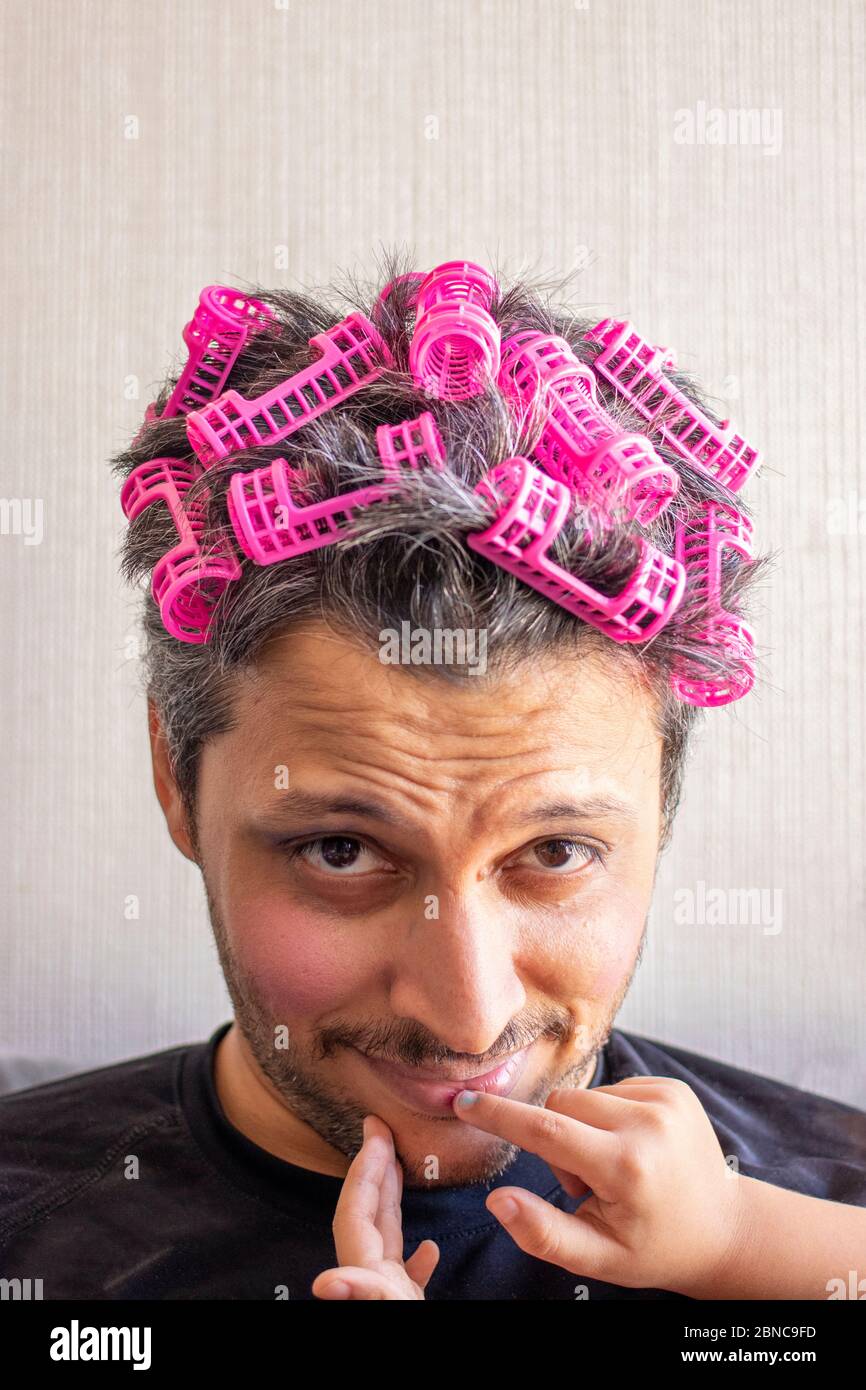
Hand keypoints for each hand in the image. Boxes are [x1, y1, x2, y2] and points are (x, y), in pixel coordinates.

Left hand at [312, 1114, 439, 1299]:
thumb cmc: (409, 1349)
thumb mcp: (385, 1309)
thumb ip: (361, 1290)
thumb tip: (325, 1282)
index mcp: (367, 1273)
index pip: (357, 1212)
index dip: (364, 1169)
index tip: (375, 1129)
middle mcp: (373, 1279)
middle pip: (367, 1217)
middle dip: (374, 1171)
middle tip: (382, 1129)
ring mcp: (388, 1292)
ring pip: (385, 1240)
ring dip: (390, 1203)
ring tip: (399, 1169)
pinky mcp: (404, 1305)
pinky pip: (405, 1276)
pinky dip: (415, 1257)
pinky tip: (429, 1247)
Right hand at [451, 1076, 748, 1297]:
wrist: (724, 1229)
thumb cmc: (654, 1248)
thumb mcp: (597, 1258)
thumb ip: (542, 1233)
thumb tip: (496, 1199)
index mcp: (626, 1168)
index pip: (547, 1131)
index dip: (500, 1116)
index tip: (465, 1103)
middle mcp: (648, 1124)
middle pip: (560, 1106)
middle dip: (557, 1140)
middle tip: (587, 1185)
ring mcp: (666, 1099)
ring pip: (584, 1096)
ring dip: (584, 1128)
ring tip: (616, 1169)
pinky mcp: (674, 1087)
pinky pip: (612, 1087)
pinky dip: (610, 1116)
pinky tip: (634, 1147)